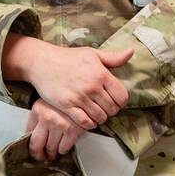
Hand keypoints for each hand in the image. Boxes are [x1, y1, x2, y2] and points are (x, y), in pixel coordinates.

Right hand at [3, 35, 131, 129]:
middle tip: (104, 108)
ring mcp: (79, 97)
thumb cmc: (69, 57)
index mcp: (101, 74)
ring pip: (100, 117)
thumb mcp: (92, 53)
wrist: (43, 62)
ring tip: (96, 113)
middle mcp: (92, 86)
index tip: (115, 101)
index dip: (121, 102)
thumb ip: (113, 57)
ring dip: (100, 118)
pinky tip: (87, 118)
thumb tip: (131, 52)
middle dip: (110, 111)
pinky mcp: (67, 106)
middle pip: (112, 109)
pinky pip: (85, 122)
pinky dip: (89, 124)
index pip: (122, 97)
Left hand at [26, 99, 84, 160]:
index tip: (33, 150)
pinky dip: (63, 149)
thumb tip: (31, 139)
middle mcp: (47, 117)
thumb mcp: (46, 105)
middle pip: (37, 145)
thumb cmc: (64, 100)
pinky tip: (63, 145)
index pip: (28, 135)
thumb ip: (37, 120)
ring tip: (54, 151)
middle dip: (39, 154)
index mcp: (38, 110)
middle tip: (41, 155)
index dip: (30, 145)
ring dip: (52, 152)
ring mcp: (60, 124)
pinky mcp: (73, 130)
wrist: (82, 94)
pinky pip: (64, 148)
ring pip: (51, 149)